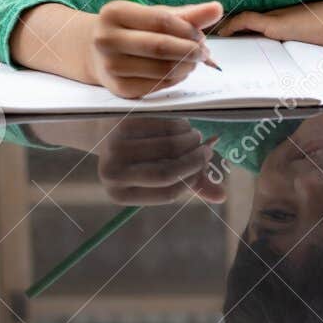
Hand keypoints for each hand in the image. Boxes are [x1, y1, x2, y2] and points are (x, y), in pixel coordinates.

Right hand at [86, 0, 222, 97]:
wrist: (95, 52)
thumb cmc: (133, 30)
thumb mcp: (154, 15)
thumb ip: (187, 14)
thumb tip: (217, 9)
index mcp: (114, 13)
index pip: (161, 20)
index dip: (187, 29)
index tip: (200, 35)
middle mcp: (107, 39)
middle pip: (161, 47)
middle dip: (190, 50)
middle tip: (203, 52)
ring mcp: (111, 66)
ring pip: (161, 69)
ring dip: (186, 66)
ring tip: (193, 61)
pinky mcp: (120, 88)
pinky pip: (158, 85)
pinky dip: (176, 79)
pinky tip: (180, 71)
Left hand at [96, 117, 226, 205]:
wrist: (101, 131)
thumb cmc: (136, 160)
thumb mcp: (154, 176)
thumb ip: (188, 185)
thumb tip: (222, 196)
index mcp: (120, 195)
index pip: (168, 193)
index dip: (191, 180)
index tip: (204, 167)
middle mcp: (113, 175)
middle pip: (167, 172)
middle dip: (194, 161)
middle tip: (208, 150)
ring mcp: (115, 149)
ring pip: (167, 147)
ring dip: (190, 141)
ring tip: (197, 137)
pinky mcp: (121, 125)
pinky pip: (160, 126)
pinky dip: (179, 126)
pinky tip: (185, 126)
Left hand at [216, 0, 322, 45]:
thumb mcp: (311, 44)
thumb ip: (298, 49)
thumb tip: (299, 73)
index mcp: (282, 22)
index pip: (253, 26)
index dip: (238, 32)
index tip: (226, 42)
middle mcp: (274, 18)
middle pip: (242, 23)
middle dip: (227, 33)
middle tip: (211, 43)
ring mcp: (273, 19)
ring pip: (240, 21)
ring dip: (225, 30)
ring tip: (210, 41)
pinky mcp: (273, 22)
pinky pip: (244, 22)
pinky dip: (231, 26)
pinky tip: (221, 34)